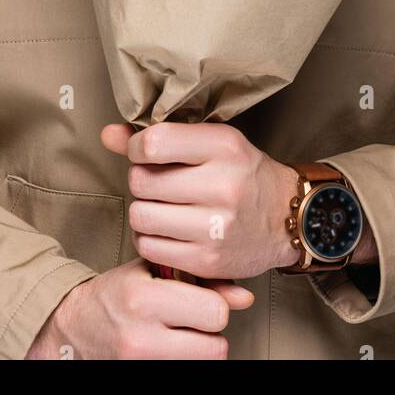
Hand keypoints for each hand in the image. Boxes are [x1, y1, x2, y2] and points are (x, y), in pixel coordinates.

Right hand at [24, 257, 253, 358]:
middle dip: (210, 331)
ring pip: (205, 362)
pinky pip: (186, 370)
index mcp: (144, 299)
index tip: (200, 299)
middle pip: (216, 346)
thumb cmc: (117, 294)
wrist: (74, 327)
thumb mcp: (154, 273)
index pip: (215, 312)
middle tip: (194, 320)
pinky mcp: (141, 374)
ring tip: (180, 333)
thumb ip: (202, 280)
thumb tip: (245, 298)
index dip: (214, 304)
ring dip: (201, 349)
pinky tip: (170, 345)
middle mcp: (141, 337)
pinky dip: (186, 359)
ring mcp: (140, 362)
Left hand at [101, 120, 301, 279]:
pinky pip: (150, 247)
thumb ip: (158, 138)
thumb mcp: (211, 143)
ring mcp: (216, 226)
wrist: (287, 218)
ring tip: (163, 206)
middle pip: (141, 181)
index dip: (137, 148)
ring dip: (143, 211)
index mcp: (224, 146)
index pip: (154, 143)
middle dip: (141, 180)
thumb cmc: (244, 174)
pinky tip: (168, 230)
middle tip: (158, 182)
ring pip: (140, 216)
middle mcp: (223, 184)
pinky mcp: (208, 260)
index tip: (145, 153)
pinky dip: (150, 239)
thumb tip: (108, 134)